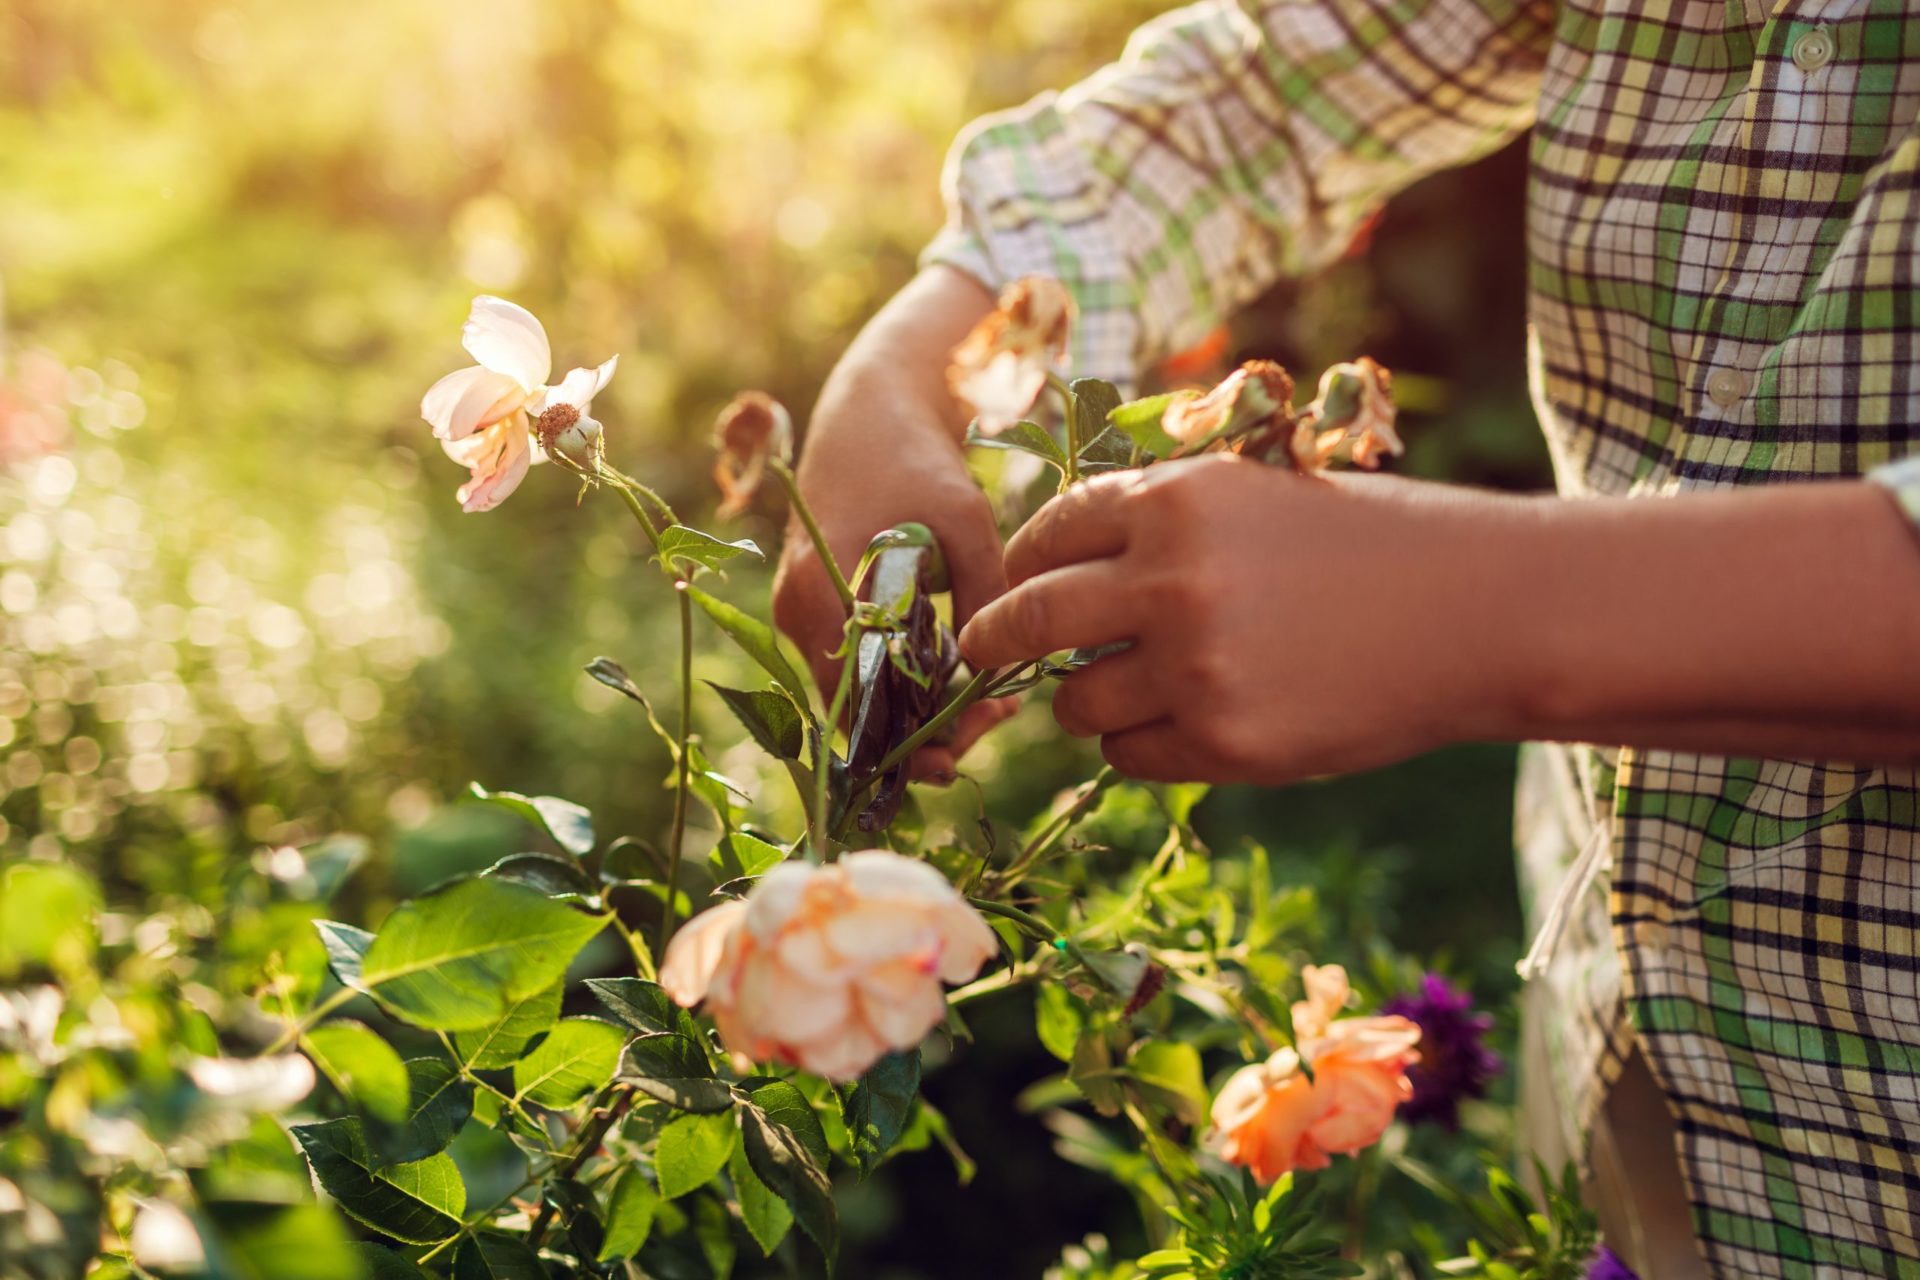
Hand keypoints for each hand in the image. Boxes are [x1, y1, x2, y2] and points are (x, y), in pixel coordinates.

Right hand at [771, 268, 1017, 776]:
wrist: (870, 408)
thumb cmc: (915, 456)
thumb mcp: (964, 519)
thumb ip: (982, 593)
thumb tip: (997, 671)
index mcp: (816, 595)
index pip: (858, 708)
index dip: (921, 737)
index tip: (986, 723)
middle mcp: (796, 616)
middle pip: (856, 715)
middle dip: (928, 731)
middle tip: (998, 715)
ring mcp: (801, 615)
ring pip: (858, 697)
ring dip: (920, 710)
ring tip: (993, 698)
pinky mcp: (818, 609)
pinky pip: (858, 667)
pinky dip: (906, 682)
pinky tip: (961, 674)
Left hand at [957, 455, 1526, 783]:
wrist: (1481, 612)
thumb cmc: (1369, 544)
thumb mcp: (1255, 493)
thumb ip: (1159, 522)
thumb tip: (1054, 564)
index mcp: (1173, 500)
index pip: (1046, 534)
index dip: (1021, 564)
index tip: (1010, 586)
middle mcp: (1170, 580)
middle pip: (1025, 620)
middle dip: (993, 640)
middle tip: (980, 653)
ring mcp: (1194, 668)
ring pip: (1076, 701)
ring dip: (1086, 699)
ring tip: (1136, 689)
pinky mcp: (1225, 742)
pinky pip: (1129, 755)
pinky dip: (1141, 745)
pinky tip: (1190, 722)